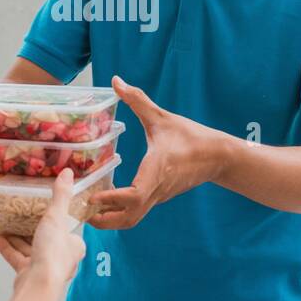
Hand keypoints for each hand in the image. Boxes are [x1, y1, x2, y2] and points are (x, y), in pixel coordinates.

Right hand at [0, 168, 85, 287]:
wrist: (38, 284)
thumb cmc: (52, 251)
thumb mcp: (56, 217)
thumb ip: (61, 195)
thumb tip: (68, 172)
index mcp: (74, 246)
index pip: (66, 229)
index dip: (56, 220)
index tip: (43, 210)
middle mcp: (62, 258)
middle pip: (46, 239)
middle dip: (31, 229)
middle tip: (19, 215)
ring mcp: (45, 268)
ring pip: (30, 249)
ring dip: (17, 239)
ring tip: (5, 225)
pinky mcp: (29, 275)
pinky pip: (18, 258)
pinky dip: (9, 249)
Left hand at [85, 75, 224, 229]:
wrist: (219, 156)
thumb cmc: (191, 136)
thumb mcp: (162, 116)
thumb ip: (138, 100)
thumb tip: (116, 80)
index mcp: (157, 170)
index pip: (134, 196)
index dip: (112, 200)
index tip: (92, 197)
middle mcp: (157, 188)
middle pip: (129, 218)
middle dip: (104, 220)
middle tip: (81, 212)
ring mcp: (159, 195)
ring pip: (133, 219)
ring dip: (111, 220)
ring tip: (89, 211)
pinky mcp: (160, 196)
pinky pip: (138, 211)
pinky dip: (120, 212)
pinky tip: (106, 202)